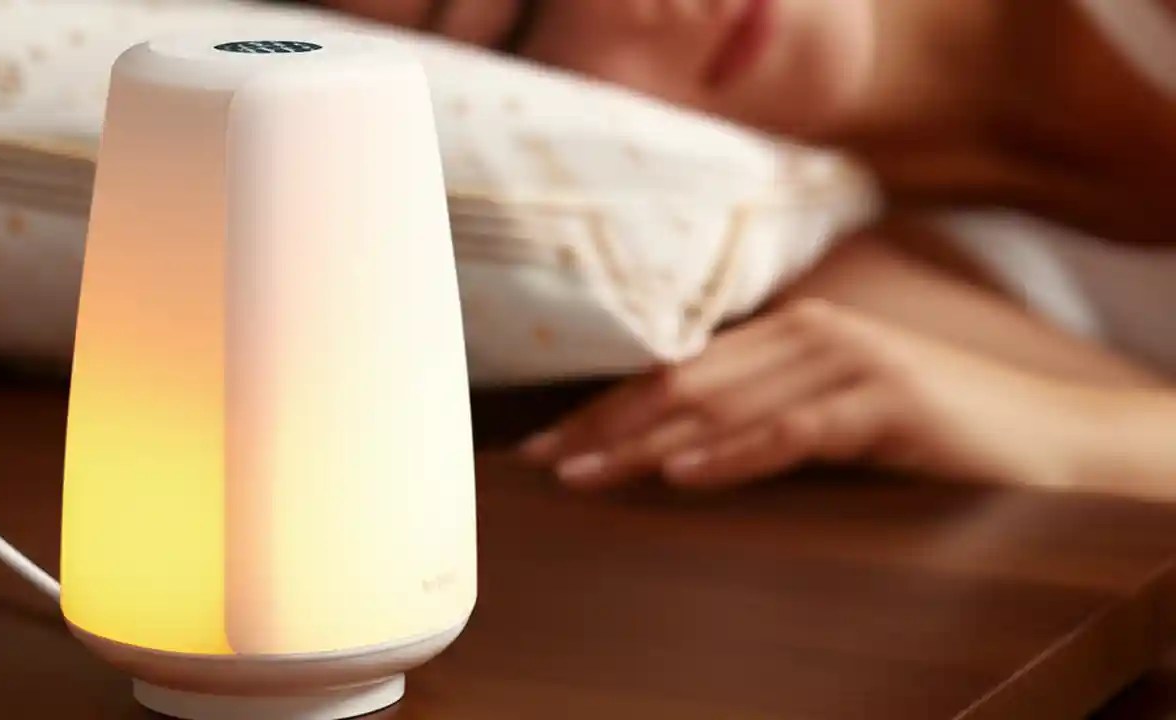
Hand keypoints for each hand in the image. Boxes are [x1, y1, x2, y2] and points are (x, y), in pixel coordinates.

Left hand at [520, 299, 1095, 489]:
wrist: (1042, 436)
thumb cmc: (924, 428)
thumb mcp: (830, 410)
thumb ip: (760, 411)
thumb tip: (666, 445)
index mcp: (790, 328)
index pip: (676, 369)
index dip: (604, 406)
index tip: (546, 443)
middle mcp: (811, 331)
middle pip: (682, 382)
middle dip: (604, 425)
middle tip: (544, 462)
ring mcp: (849, 360)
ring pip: (723, 404)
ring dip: (645, 444)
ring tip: (586, 473)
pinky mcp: (884, 401)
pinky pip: (791, 431)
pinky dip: (733, 454)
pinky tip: (684, 475)